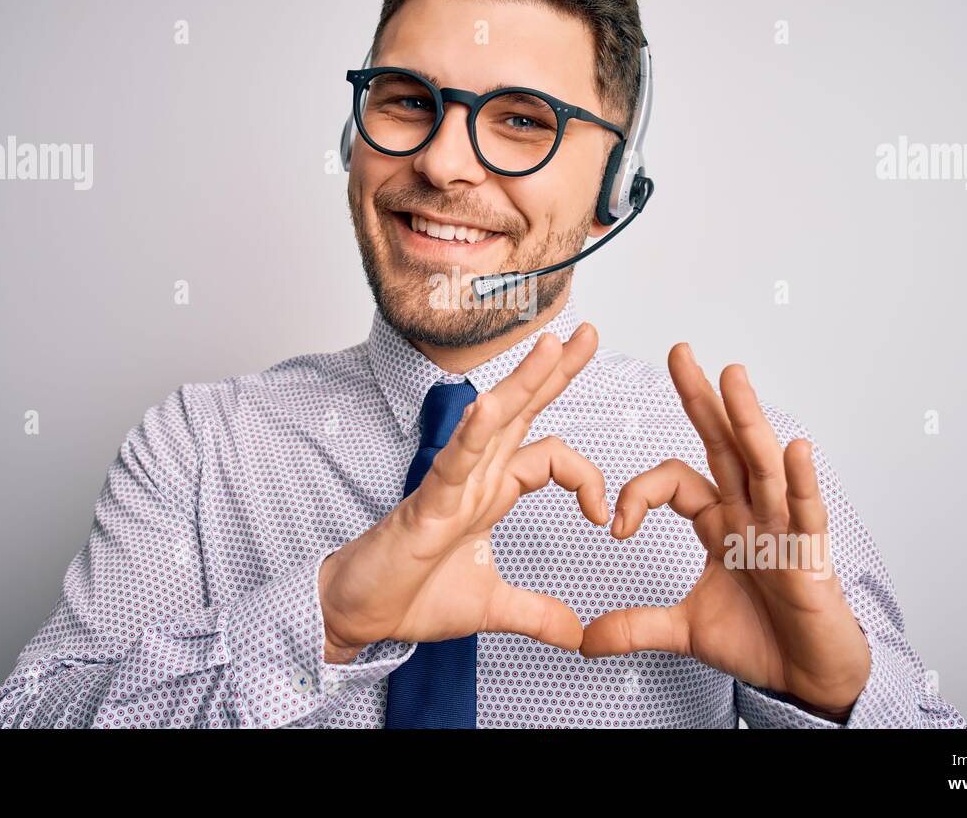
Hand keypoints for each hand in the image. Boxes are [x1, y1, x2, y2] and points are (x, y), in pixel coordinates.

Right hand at [318, 324, 605, 663]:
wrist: (361, 617)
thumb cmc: (413, 598)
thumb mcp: (491, 608)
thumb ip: (535, 614)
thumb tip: (576, 633)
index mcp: (491, 493)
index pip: (550, 458)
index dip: (588, 479)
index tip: (605, 520)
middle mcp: (475, 478)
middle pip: (523, 412)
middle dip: (556, 372)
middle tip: (589, 333)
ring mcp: (451, 486)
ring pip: (492, 423)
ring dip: (523, 382)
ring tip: (552, 345)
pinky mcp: (427, 504)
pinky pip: (453, 461)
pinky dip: (470, 434)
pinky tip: (486, 405)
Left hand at [580, 344, 870, 718]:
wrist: (807, 676)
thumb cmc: (760, 639)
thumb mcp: (686, 631)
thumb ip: (637, 626)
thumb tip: (585, 640)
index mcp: (719, 521)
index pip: (674, 482)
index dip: (640, 494)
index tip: (614, 526)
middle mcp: (750, 512)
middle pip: (722, 445)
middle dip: (701, 399)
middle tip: (678, 351)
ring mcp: (782, 527)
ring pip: (762, 465)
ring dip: (748, 420)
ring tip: (733, 376)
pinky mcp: (810, 554)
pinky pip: (805, 512)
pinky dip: (801, 482)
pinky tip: (796, 449)